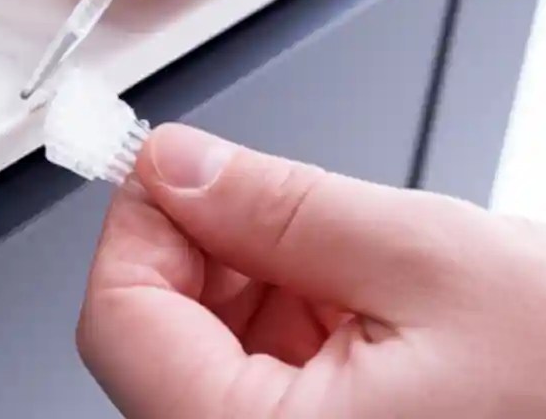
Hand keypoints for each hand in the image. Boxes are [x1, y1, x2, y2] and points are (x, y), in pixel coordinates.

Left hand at [78, 124, 545, 416]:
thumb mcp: (428, 261)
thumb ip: (278, 206)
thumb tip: (178, 166)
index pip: (117, 324)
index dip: (137, 224)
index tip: (170, 165)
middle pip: (152, 340)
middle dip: (202, 250)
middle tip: (266, 196)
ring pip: (201, 353)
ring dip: (251, 283)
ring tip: (351, 263)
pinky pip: (256, 380)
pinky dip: (287, 321)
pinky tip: (356, 301)